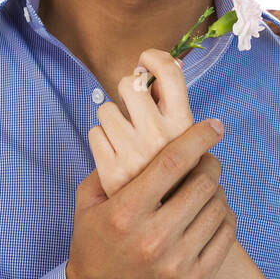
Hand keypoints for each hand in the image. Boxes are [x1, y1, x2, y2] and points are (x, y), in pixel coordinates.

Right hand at [65, 118, 235, 278]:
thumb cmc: (93, 251)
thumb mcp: (87, 207)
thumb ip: (108, 170)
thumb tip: (132, 137)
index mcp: (126, 213)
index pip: (172, 163)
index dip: (198, 138)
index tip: (213, 126)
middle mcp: (153, 237)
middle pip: (202, 184)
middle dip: (210, 165)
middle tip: (207, 163)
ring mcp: (176, 263)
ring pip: (218, 209)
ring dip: (217, 192)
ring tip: (207, 191)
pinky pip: (225, 238)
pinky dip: (225, 219)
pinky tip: (214, 215)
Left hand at [89, 49, 192, 195]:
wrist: (164, 221)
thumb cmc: (174, 170)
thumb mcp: (185, 135)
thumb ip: (174, 101)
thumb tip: (168, 60)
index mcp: (184, 124)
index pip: (169, 71)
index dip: (153, 57)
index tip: (145, 60)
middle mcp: (160, 136)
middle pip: (129, 84)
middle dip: (126, 89)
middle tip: (132, 106)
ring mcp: (135, 154)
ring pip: (106, 109)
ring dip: (111, 119)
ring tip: (123, 137)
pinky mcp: (111, 171)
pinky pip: (94, 133)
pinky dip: (101, 141)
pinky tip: (114, 154)